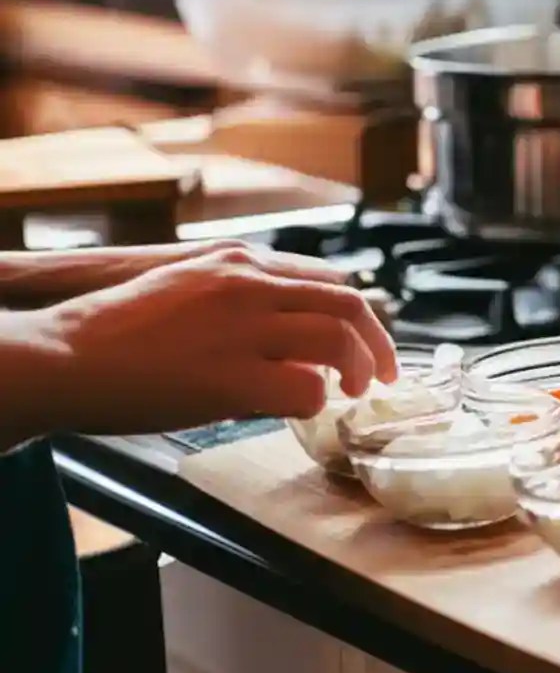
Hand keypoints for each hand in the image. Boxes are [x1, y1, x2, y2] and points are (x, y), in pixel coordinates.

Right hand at [25, 245, 397, 435]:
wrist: (62, 355)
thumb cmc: (116, 334)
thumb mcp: (189, 293)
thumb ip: (242, 303)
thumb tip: (289, 340)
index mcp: (238, 261)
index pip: (326, 278)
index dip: (356, 314)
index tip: (366, 342)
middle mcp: (248, 283)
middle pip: (348, 303)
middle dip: (378, 343)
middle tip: (384, 376)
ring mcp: (242, 326)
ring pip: (338, 339)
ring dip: (358, 371)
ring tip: (353, 394)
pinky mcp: (231, 374)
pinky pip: (306, 388)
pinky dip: (315, 403)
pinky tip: (300, 411)